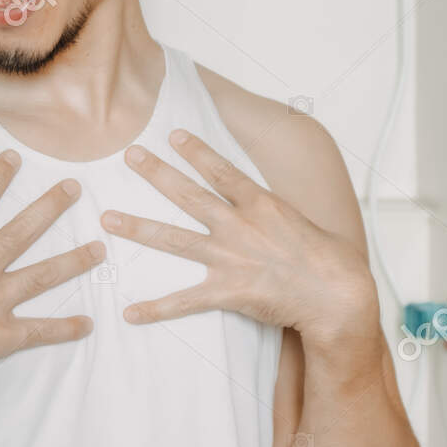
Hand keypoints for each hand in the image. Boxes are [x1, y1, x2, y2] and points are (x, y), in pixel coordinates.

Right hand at [0, 150, 100, 404]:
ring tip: (100, 248)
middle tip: (75, 188)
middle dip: (50, 207)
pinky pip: (38, 331)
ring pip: (42, 275)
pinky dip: (64, 329)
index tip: (14, 157)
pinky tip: (88, 324)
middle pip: (22, 231)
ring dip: (72, 261)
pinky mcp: (0, 336)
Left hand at [101, 130, 377, 347]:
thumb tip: (269, 206)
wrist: (338, 296)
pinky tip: (130, 312)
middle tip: (128, 155)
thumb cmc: (331, 260)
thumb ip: (277, 213)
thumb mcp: (304, 222)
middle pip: (188, 194)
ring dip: (138, 228)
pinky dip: (156, 308)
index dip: (195, 150)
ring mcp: (230, 257)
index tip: (171, 133)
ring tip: (108, 219)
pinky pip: (184, 301)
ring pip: (174, 239)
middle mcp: (239, 225)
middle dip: (156, 172)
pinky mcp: (227, 291)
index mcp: (261, 204)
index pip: (221, 170)